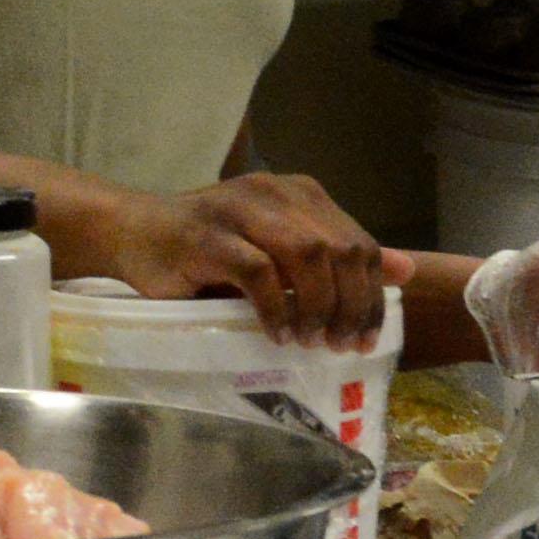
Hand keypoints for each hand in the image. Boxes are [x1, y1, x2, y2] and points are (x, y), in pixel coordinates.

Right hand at [93, 172, 393, 349]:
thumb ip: (336, 259)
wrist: (132, 232)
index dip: (370, 294)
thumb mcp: (279, 251)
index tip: (365, 338)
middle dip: (349, 305)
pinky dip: (275, 308)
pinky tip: (276, 333)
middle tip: (339, 345)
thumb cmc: (206, 249)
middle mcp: (273, 192)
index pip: (357, 242)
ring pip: (306, 254)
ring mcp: (239, 209)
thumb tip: (405, 271)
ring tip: (309, 341)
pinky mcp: (207, 235)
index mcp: (298, 193)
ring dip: (316, 306)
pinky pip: (258, 273)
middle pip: (338, 249)